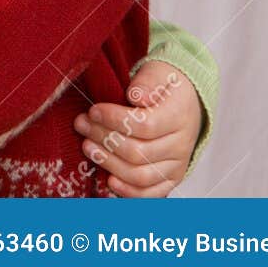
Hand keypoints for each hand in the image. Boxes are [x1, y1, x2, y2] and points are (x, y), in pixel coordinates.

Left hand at [75, 61, 203, 197]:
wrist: (185, 102)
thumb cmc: (165, 86)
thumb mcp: (157, 73)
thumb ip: (146, 82)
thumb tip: (135, 96)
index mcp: (179, 116)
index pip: (144, 125)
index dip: (114, 119)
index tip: (93, 110)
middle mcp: (182, 144)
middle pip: (138, 152)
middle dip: (104, 139)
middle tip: (82, 124)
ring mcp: (178, 164)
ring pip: (141, 175)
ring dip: (109, 164)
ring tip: (87, 147)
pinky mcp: (172, 178)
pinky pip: (152, 194)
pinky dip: (129, 191)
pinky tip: (108, 181)